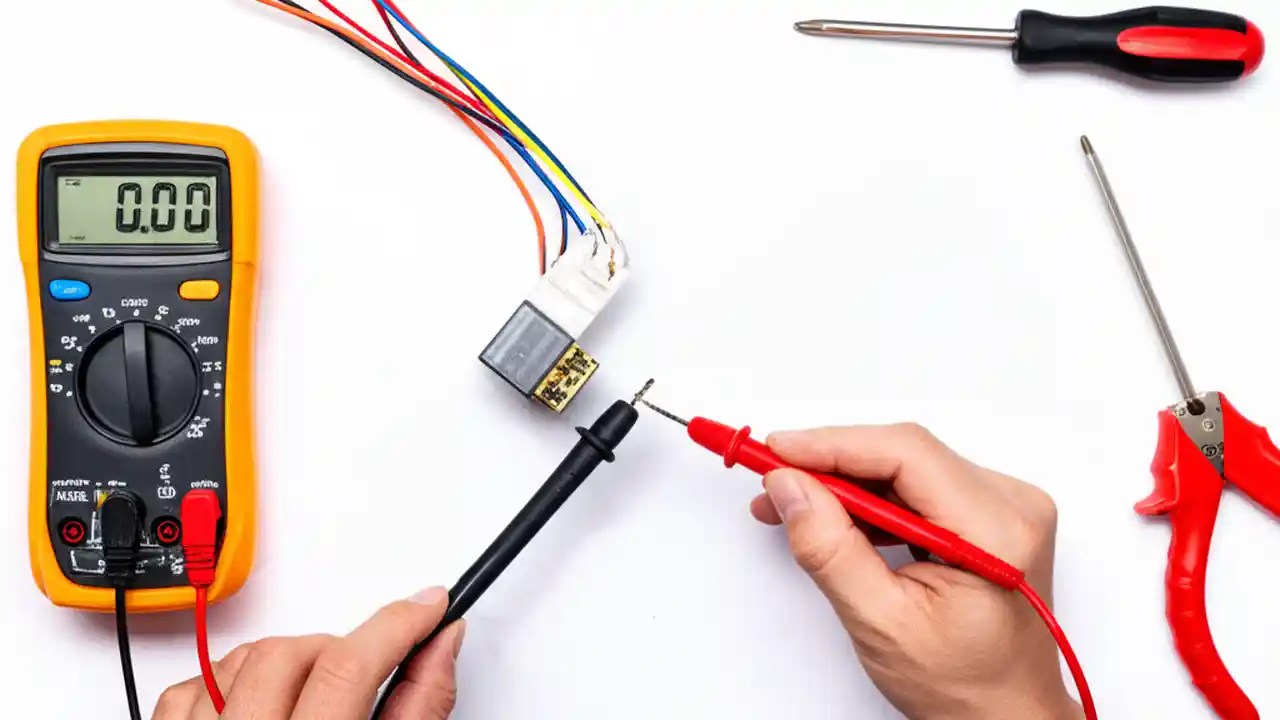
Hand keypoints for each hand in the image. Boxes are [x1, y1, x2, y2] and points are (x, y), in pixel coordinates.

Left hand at [154, 587, 463, 719]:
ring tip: (313, 704)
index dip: (398, 623)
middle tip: (368, 677)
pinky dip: (226, 685)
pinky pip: (187, 688)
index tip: (431, 605)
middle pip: (291, 653)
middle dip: (339, 651)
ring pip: (238, 661)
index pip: (350, 668)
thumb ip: (418, 708)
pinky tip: (255, 708)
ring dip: (285, 665)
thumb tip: (441, 643)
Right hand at [751, 424, 1082, 719]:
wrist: (1007, 715)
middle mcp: (1012, 505)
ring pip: (905, 467)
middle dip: (831, 465)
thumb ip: (830, 549)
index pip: (907, 455)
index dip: (833, 445)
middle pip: (904, 454)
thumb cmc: (963, 686)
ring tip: (791, 505)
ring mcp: (1003, 506)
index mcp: (998, 532)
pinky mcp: (986, 513)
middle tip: (772, 482)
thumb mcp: (882, 623)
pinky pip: (917, 485)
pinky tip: (833, 516)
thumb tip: (788, 488)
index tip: (775, 452)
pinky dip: (869, 498)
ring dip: (845, 482)